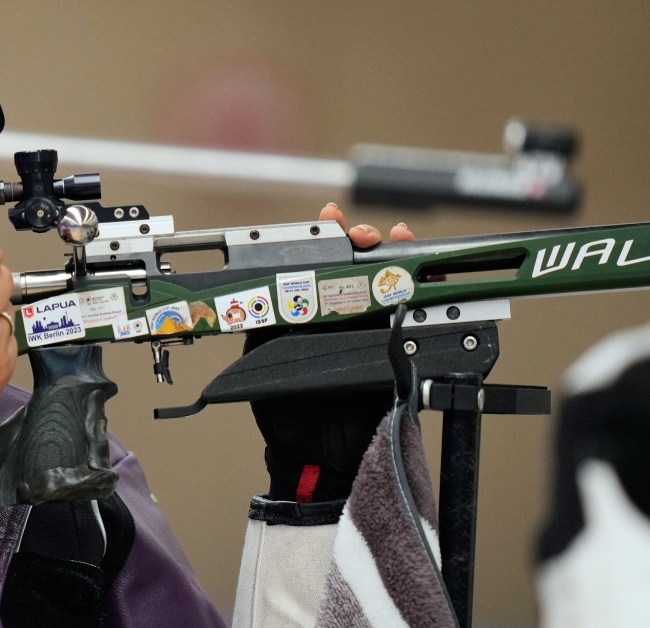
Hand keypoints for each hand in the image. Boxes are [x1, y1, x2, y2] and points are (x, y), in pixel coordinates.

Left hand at [246, 202, 420, 503]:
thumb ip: (265, 325)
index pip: (323, 269)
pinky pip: (417, 323)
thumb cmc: (288, 418)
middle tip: (362, 235)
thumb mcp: (264, 362)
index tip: (329, 221)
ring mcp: (378, 338)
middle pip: (364, 271)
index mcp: (312, 319)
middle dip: (366, 243)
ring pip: (394, 287)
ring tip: (392, 241)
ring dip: (397, 259)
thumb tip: (260, 290)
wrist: (317, 462)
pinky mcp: (403, 357)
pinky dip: (424, 296)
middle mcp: (347, 322)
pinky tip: (420, 277)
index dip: (329, 241)